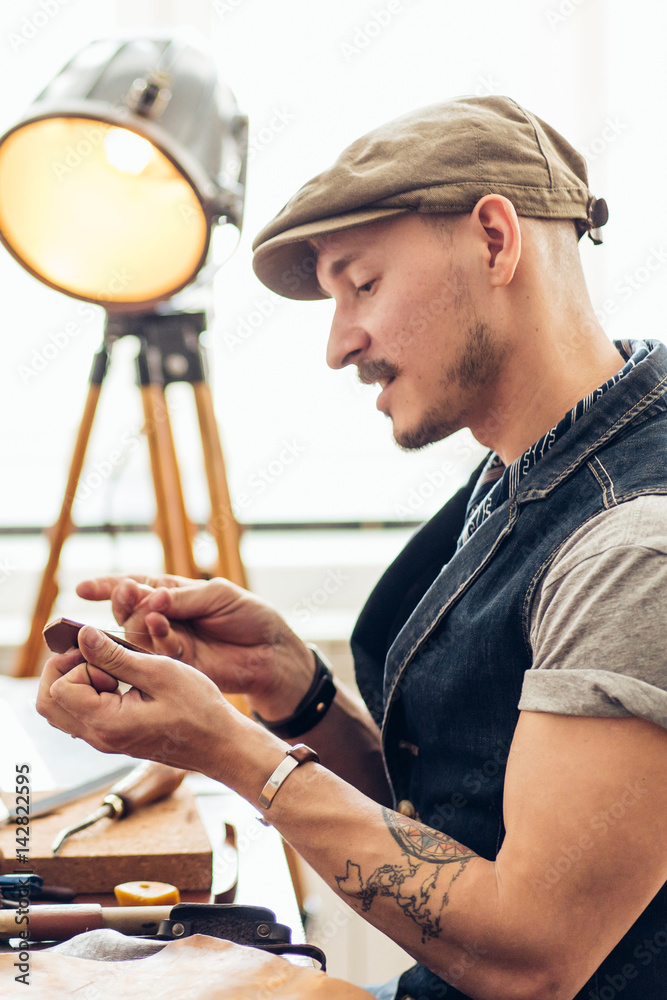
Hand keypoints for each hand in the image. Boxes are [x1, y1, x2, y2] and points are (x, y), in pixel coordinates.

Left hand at [36, 627, 239, 773]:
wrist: (219, 744)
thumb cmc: (198, 709)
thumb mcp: (159, 672)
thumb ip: (116, 656)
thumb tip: (83, 636)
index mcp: (106, 723)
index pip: (60, 689)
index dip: (77, 663)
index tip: (106, 652)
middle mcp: (98, 736)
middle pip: (49, 703)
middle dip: (65, 671)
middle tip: (96, 655)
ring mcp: (104, 739)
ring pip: (62, 709)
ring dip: (77, 681)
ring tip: (111, 669)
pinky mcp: (113, 736)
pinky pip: (82, 713)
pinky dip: (90, 692)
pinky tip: (120, 680)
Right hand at [76, 575, 315, 716]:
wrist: (272, 652)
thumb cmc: (249, 616)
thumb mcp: (219, 596)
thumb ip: (184, 598)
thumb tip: (153, 598)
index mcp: (172, 595)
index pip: (136, 587)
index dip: (108, 588)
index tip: (83, 589)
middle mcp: (165, 619)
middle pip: (129, 612)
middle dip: (123, 601)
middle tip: (126, 594)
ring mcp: (169, 643)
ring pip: (138, 634)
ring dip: (140, 620)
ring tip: (152, 609)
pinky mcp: (178, 666)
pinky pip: (158, 653)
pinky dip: (158, 637)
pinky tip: (162, 625)